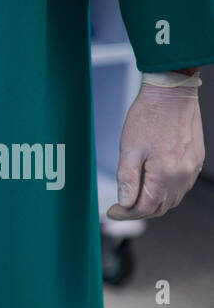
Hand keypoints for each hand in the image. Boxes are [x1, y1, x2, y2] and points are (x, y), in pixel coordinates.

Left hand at [108, 75, 203, 219]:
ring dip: (153, 203)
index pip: (145, 207)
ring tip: (134, 198)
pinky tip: (152, 185)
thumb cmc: (148, 116)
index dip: (126, 214)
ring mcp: (192, 167)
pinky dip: (166, 192)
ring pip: (173, 199)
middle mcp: (183, 173)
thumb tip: (125, 203)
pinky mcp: (196, 159)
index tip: (112, 211)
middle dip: (138, 212)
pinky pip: (182, 186)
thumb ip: (128, 179)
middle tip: (120, 207)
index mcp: (166, 173)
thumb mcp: (129, 149)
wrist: (171, 93)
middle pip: (160, 207)